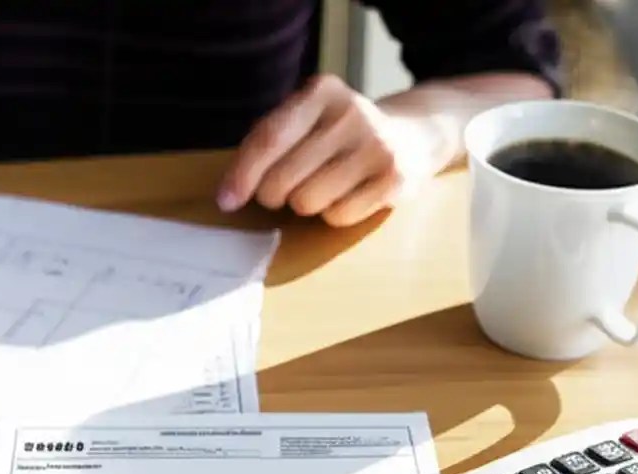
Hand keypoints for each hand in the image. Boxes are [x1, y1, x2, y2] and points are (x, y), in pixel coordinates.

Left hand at [217, 74, 442, 225]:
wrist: (411, 135)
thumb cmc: (336, 135)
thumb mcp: (303, 121)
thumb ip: (263, 145)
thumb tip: (227, 196)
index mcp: (320, 92)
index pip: (269, 138)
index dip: (243, 175)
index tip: (226, 201)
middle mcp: (350, 113)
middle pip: (283, 178)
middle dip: (273, 194)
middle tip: (285, 188)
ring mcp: (376, 146)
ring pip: (307, 202)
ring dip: (305, 204)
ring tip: (323, 185)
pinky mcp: (394, 179)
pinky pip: (337, 217)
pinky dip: (333, 214)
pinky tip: (348, 193)